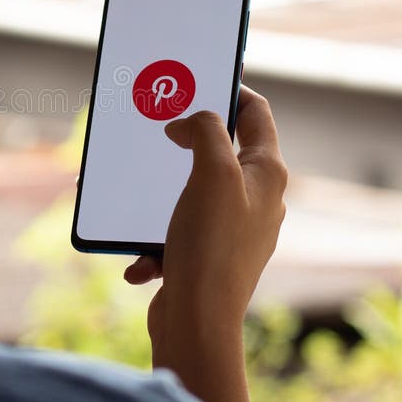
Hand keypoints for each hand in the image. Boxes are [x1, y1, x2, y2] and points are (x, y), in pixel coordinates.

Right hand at [123, 85, 286, 401]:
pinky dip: (153, 240)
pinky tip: (141, 259)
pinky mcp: (207, 255)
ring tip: (134, 195)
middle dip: (182, 141)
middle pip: (219, 150)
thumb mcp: (212, 172)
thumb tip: (187, 125)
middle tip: (155, 128)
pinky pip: (174, 232)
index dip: (229, 88)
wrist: (197, 323)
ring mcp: (232, 229)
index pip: (256, 112)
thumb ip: (206, 131)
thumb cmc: (210, 247)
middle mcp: (255, 199)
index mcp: (266, 174)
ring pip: (190, 191)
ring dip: (158, 194)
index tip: (197, 78)